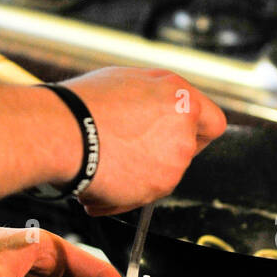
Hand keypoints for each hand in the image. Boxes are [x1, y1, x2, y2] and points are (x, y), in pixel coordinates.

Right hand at [63, 66, 225, 214]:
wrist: (63, 132)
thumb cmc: (86, 103)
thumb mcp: (129, 80)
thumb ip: (158, 96)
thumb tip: (165, 105)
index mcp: (181, 99)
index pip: (213, 123)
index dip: (195, 130)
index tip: (178, 134)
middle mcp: (184, 132)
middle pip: (186, 152)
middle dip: (160, 153)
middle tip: (127, 147)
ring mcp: (173, 163)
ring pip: (163, 176)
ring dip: (139, 175)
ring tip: (104, 160)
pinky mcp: (156, 188)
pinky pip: (143, 196)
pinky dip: (123, 194)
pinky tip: (99, 178)